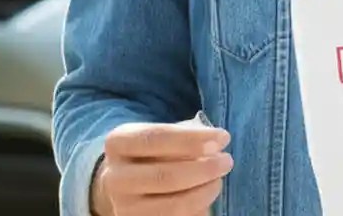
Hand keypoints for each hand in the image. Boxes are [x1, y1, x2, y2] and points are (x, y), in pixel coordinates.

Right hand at [91, 122, 233, 215]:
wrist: (126, 183)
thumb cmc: (153, 152)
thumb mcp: (161, 135)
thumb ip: (185, 135)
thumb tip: (216, 142)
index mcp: (118, 143)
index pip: (156, 138)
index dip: (192, 140)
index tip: (222, 138)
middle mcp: (114, 177)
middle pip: (164, 176)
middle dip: (203, 169)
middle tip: (227, 161)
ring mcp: (123, 207)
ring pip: (173, 205)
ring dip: (204, 192)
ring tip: (218, 180)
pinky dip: (198, 210)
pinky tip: (206, 197)